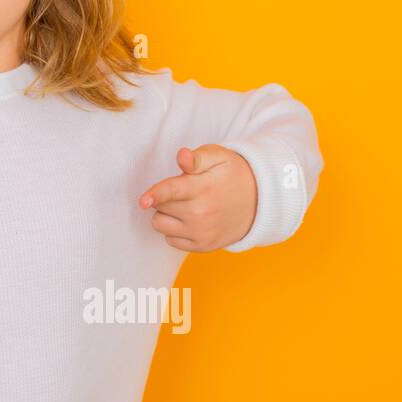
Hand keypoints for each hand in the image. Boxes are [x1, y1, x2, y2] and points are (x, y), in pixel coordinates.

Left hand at [138, 145, 256, 251]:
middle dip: (164, 197)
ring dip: (166, 214)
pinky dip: (174, 230)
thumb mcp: (218, 157)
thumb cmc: (232, 174)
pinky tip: (189, 220)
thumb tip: (182, 156)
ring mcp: (201, 233)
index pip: (172, 191)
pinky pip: (170, 240)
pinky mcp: (202, 246)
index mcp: (203, 189)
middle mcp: (201, 214)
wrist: (259, 202)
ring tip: (185, 205)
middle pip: (160, 206)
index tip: (143, 201)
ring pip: (160, 225)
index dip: (155, 195)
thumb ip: (197, 157)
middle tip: (184, 191)